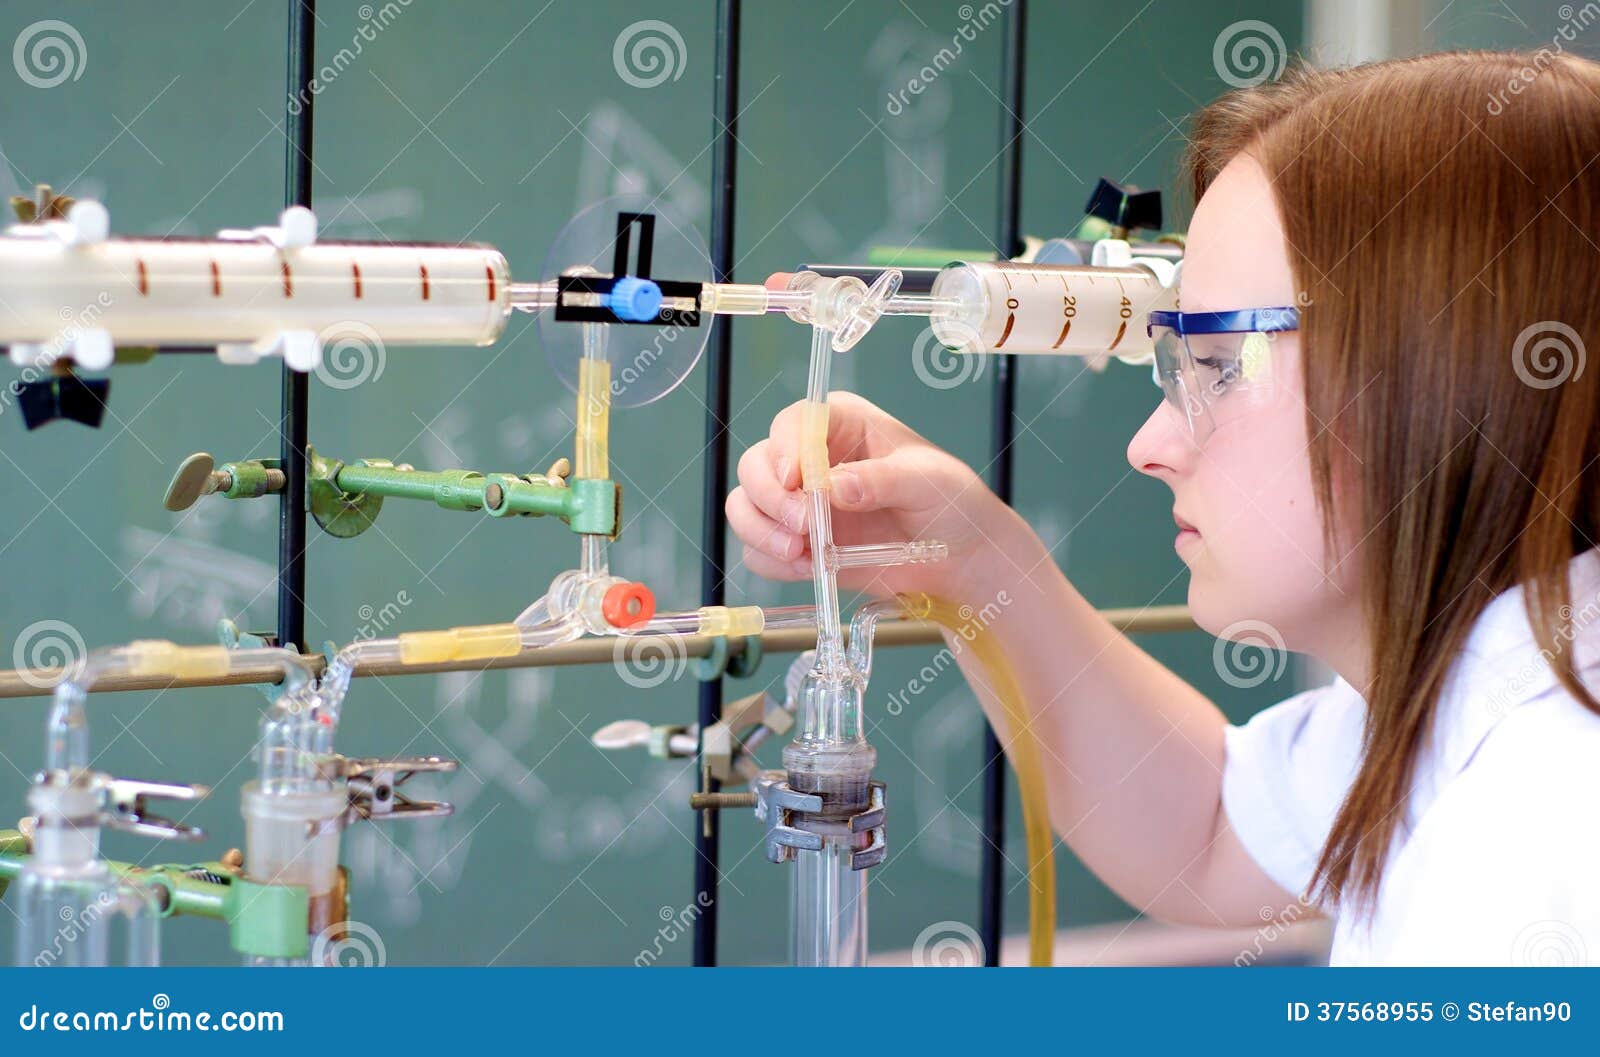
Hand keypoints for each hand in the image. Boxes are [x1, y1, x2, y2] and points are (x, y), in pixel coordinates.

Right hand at [726, 391, 1026, 599]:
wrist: (959, 557)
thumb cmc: (949, 502)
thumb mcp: (925, 480)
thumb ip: (881, 480)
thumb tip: (837, 487)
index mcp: (841, 425)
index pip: (793, 424)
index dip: (785, 450)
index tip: (796, 481)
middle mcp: (810, 459)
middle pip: (757, 465)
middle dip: (770, 497)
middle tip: (804, 526)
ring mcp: (799, 502)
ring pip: (746, 506)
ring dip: (761, 531)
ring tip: (800, 554)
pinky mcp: (797, 542)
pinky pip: (758, 550)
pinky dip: (771, 561)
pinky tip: (806, 568)